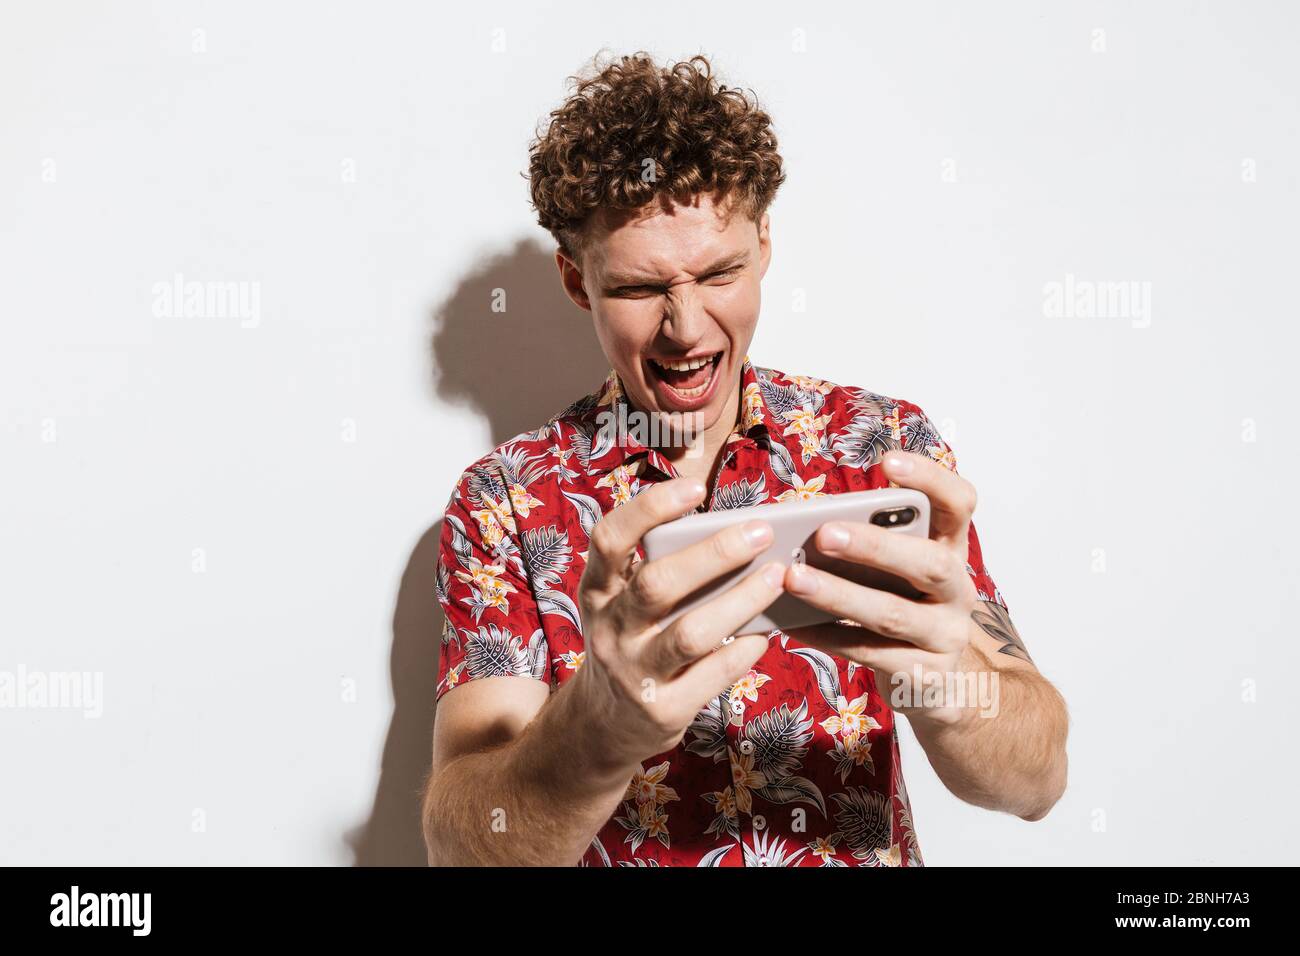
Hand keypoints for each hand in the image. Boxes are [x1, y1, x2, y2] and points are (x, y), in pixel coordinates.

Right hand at [573, 477, 787, 770]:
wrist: (604, 725)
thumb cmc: (631, 642)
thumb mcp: (621, 605)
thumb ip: (657, 571)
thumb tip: (733, 535)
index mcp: (597, 591)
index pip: (609, 539)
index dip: (649, 509)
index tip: (696, 488)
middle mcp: (609, 630)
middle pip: (657, 584)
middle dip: (714, 554)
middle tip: (761, 533)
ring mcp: (634, 673)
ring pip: (690, 633)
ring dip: (740, 601)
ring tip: (776, 577)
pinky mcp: (662, 710)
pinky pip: (712, 675)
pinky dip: (744, 649)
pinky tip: (767, 632)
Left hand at [784, 450, 980, 724]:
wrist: (942, 686)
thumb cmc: (905, 608)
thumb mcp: (901, 572)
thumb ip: (874, 545)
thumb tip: (807, 521)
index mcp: (951, 550)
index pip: (960, 504)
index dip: (932, 479)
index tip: (889, 461)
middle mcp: (958, 591)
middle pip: (930, 563)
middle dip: (875, 546)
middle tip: (824, 533)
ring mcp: (946, 636)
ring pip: (891, 613)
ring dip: (838, 594)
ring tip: (794, 578)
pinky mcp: (923, 676)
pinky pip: (869, 653)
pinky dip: (827, 636)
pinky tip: (792, 624)